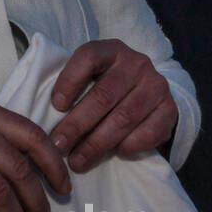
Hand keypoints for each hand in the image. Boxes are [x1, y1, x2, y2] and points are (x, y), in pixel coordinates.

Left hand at [48, 39, 177, 172]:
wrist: (149, 95)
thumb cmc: (106, 87)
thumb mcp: (91, 78)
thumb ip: (72, 88)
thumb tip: (40, 120)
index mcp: (111, 50)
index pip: (89, 57)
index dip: (69, 81)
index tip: (55, 106)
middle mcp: (137, 63)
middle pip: (104, 95)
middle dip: (77, 124)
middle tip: (58, 146)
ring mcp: (157, 85)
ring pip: (124, 117)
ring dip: (98, 143)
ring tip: (77, 161)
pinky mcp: (171, 109)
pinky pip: (150, 131)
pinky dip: (130, 144)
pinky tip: (115, 153)